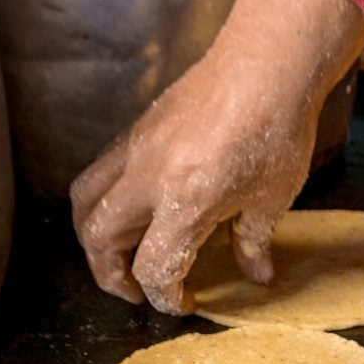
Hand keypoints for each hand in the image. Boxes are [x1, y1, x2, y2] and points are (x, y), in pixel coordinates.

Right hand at [71, 0, 363, 312]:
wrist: (268, 61)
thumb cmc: (278, 128)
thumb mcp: (273, 197)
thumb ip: (255, 240)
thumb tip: (256, 274)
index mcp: (184, 202)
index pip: (153, 267)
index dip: (164, 297)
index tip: (184, 302)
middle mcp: (147, 177)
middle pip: (97, 238)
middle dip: (109, 274)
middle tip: (137, 289)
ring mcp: (136, 149)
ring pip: (84, 199)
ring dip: (93, 235)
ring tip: (121, 251)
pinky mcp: (137, 128)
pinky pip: (101, 171)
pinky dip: (104, 198)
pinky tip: (136, 206)